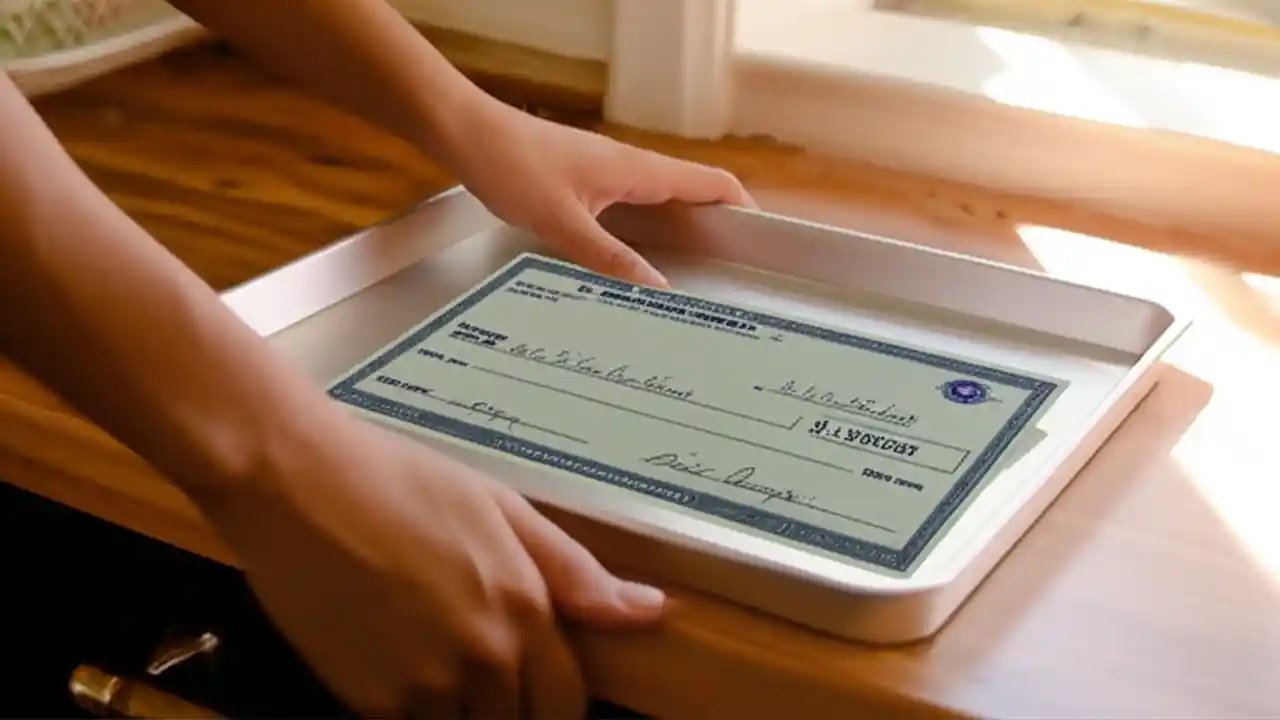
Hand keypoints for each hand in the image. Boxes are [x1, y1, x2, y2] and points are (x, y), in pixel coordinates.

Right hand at [196, 409, 663, 718]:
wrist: (299, 483)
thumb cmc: (401, 482)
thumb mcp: (501, 510)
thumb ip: (576, 572)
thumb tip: (651, 612)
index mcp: (524, 608)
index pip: (565, 700)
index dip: (552, 703)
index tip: (532, 693)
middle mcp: (485, 656)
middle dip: (508, 712)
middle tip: (479, 678)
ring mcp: (426, 686)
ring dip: (460, 715)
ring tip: (432, 667)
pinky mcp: (369, 702)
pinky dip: (411, 713)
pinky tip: (394, 670)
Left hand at [442, 100, 755, 287]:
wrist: (471, 134)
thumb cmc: (513, 168)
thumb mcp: (562, 223)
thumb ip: (610, 259)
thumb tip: (656, 288)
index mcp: (637, 170)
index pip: (710, 181)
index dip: (741, 207)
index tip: (760, 241)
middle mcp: (632, 166)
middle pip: (693, 192)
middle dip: (717, 228)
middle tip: (728, 273)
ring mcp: (612, 171)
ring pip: (663, 200)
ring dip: (682, 230)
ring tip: (692, 276)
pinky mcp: (591, 179)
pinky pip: (635, 205)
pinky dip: (649, 230)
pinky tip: (636, 261)